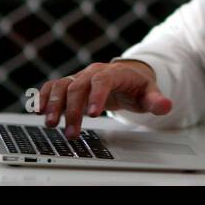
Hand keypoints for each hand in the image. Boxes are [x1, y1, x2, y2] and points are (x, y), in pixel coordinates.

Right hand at [38, 60, 172, 138]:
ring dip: (53, 104)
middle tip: (71, 132)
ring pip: (62, 85)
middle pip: (79, 86)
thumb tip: (166, 105)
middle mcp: (94, 72)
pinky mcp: (70, 84)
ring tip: (50, 124)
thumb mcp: (150, 93)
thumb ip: (156, 100)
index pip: (103, 81)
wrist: (127, 76)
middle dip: (73, 110)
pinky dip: (44, 96)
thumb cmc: (137, 86)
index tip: (93, 114)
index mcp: (114, 73)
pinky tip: (38, 111)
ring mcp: (80, 77)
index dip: (97, 96)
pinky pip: (53, 86)